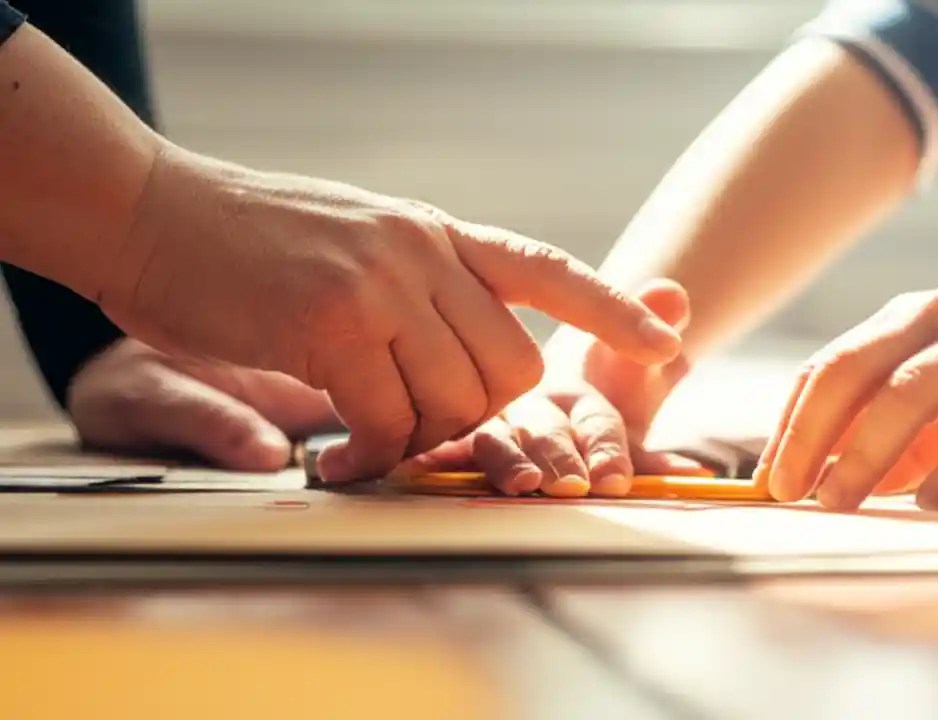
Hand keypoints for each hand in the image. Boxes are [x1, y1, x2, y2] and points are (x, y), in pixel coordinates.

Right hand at [94, 144, 681, 482]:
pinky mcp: (329, 324)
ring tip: (366, 440)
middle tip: (416, 425)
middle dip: (478, 417)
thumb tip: (484, 337)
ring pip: (456, 399)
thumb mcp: (366, 239)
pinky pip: (388, 420)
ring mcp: (380, 283)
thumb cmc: (256, 243)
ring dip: (418, 440)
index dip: (615, 309)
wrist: (151, 215)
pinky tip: (337, 457)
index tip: (667, 340)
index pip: (550, 269)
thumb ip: (428, 281)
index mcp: (439, 231)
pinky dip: (371, 456)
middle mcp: (423, 251)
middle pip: (512, 367)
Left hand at [753, 270, 937, 510]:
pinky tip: (930, 501)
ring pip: (909, 393)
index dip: (790, 422)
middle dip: (808, 435)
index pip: (828, 367)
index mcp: (910, 318)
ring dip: (865, 451)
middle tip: (785, 492)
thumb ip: (916, 430)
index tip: (765, 477)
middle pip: (850, 372)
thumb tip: (863, 484)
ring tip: (837, 502)